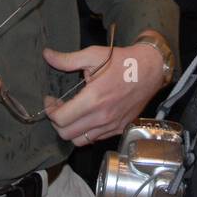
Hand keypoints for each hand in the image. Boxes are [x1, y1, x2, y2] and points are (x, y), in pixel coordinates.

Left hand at [41, 41, 163, 145]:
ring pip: (80, 141)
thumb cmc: (122, 61)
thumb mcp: (93, 55)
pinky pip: (95, 139)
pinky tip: (86, 116)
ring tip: (71, 114)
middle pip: (66, 134)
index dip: (50, 110)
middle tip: (58, 107)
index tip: (51, 100)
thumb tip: (47, 55)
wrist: (150, 69)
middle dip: (57, 122)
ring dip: (71, 129)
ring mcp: (112, 125)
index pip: (61, 119)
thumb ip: (67, 59)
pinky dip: (86, 131)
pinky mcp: (119, 128)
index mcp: (94, 99)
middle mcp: (102, 117)